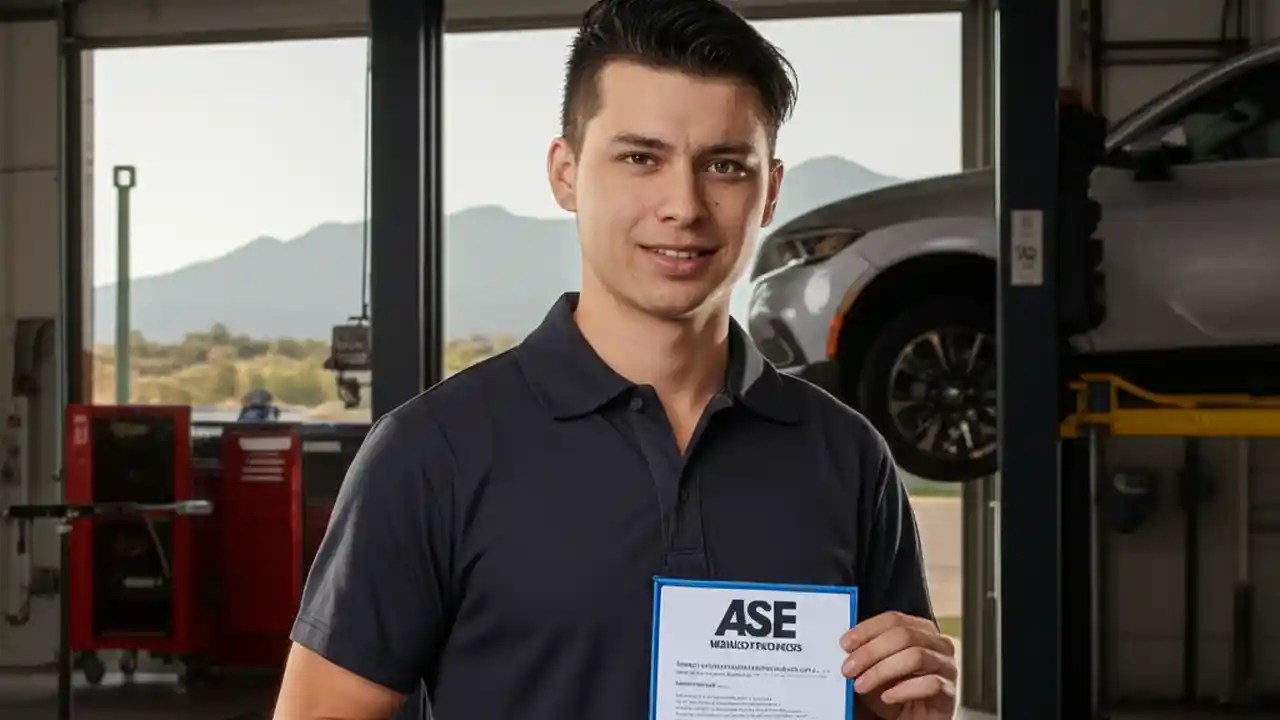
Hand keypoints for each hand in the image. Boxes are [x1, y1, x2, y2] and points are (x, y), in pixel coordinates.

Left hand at [839, 611, 956, 719]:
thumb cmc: (894, 690)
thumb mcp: (875, 668)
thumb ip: (866, 653)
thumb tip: (847, 646)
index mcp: (921, 630)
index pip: (894, 620)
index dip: (867, 630)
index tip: (845, 644)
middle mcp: (938, 644)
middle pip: (904, 636)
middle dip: (871, 651)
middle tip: (849, 668)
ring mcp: (947, 667)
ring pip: (916, 656)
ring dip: (882, 671)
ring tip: (861, 685)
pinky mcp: (949, 692)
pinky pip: (930, 684)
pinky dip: (904, 690)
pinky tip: (887, 697)